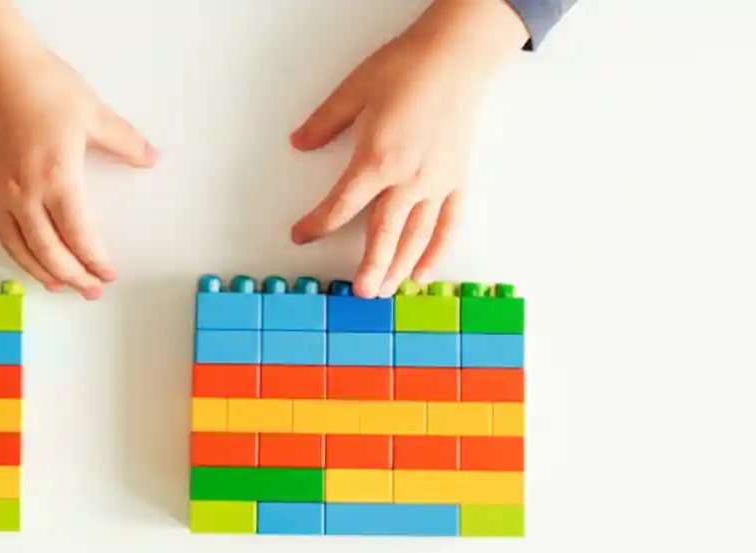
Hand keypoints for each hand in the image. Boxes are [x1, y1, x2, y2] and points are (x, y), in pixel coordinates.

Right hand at [0, 0, 157, 299]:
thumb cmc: (41, 85)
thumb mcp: (92, 112)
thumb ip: (124, 142)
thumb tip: (150, 159)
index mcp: (56, 177)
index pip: (79, 236)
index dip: (95, 261)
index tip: (109, 273)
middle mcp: (25, 193)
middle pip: (50, 252)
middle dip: (74, 277)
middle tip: (92, 290)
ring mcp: (1, 194)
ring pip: (22, 250)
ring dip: (44, 273)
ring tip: (63, 286)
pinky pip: (2, 234)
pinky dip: (18, 255)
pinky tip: (31, 262)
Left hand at [290, 0, 528, 297]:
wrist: (456, 56)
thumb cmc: (407, 69)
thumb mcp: (354, 90)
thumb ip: (324, 123)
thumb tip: (298, 143)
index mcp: (377, 159)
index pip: (342, 204)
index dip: (318, 224)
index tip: (301, 235)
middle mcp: (408, 178)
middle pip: (384, 233)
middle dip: (369, 266)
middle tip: (359, 294)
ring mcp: (436, 182)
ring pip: (417, 236)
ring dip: (399, 266)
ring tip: (386, 291)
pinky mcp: (457, 179)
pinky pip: (448, 224)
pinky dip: (437, 250)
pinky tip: (424, 271)